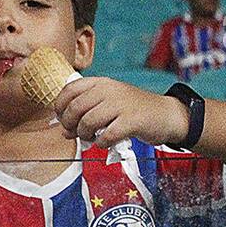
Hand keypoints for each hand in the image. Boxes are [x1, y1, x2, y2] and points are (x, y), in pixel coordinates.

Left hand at [55, 77, 190, 148]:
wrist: (166, 115)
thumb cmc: (133, 111)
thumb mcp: (108, 103)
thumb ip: (85, 112)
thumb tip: (63, 131)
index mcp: (101, 83)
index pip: (69, 89)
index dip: (60, 107)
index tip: (62, 119)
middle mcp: (109, 90)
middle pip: (75, 108)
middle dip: (69, 125)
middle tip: (75, 134)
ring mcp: (121, 104)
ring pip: (87, 122)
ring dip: (84, 135)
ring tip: (91, 138)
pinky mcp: (131, 120)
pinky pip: (106, 136)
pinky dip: (101, 144)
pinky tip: (105, 143)